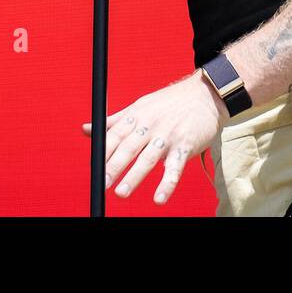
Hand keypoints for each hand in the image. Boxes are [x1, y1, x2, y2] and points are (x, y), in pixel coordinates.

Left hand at [81, 70, 229, 204]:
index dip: (104, 151)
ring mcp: (168, 135)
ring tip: (121, 193)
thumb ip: (114, 121)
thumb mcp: (140, 106)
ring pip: (149, 157)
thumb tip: (86, 129)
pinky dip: (167, 183)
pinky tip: (159, 198)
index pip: (116, 134)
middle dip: (114, 166)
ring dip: (135, 176)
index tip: (94, 167)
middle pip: (129, 147)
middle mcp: (151, 125)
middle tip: (103, 183)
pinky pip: (175, 167)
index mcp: (137, 115)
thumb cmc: (170, 102)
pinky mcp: (186, 145)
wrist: (206, 94)